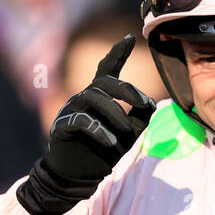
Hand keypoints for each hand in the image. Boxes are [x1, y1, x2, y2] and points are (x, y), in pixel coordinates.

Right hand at [17, 34, 156, 214]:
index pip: (107, 69)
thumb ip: (139, 119)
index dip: (117, 53)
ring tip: (127, 131)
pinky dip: (98, 130)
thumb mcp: (127, 136)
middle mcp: (83, 97)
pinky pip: (80, 121)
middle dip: (127, 91)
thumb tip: (152, 103)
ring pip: (93, 98)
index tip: (130, 37)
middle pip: (104, 82)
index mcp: (99, 97)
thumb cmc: (101, 153)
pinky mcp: (61, 126)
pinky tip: (111, 142)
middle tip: (144, 105)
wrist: (76, 176)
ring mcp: (71, 110)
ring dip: (114, 113)